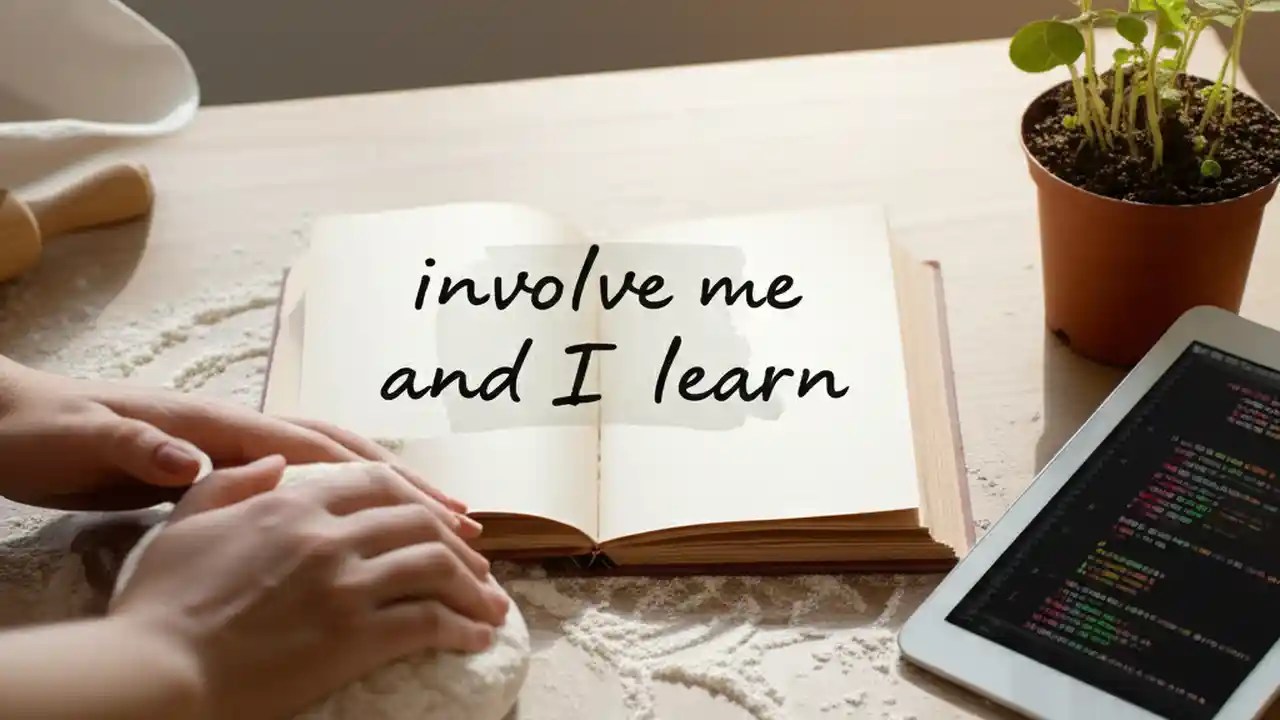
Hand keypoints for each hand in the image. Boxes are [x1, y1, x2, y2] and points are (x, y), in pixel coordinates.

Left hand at [0, 356, 475, 536]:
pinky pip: (301, 486)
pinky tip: (360, 529)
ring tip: (435, 524)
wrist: (11, 418)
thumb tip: (191, 459)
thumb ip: (137, 448)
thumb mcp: (79, 441)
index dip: (382, 482)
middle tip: (466, 522)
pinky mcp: (217, 470)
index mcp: (216, 425)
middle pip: (343, 455)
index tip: (438, 509)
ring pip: (330, 469)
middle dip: (408, 488)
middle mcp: (237, 430)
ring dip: (386, 494)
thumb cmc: (45, 431)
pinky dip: (344, 502)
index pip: (318, 452)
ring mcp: (230, 448)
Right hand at [111, 458, 509, 719]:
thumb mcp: (187, 525)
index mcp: (293, 506)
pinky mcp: (355, 636)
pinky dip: (461, 627)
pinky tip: (474, 638)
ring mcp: (345, 584)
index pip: (377, 483)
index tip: (442, 520)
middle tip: (479, 569)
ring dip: (473, 587)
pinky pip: (429, 621)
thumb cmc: (161, 604)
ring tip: (491, 607)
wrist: (156, 670)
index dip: (419, 499)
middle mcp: (328, 536)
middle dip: (459, 545)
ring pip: (436, 567)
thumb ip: (233, 484)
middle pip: (419, 523)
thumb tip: (278, 462)